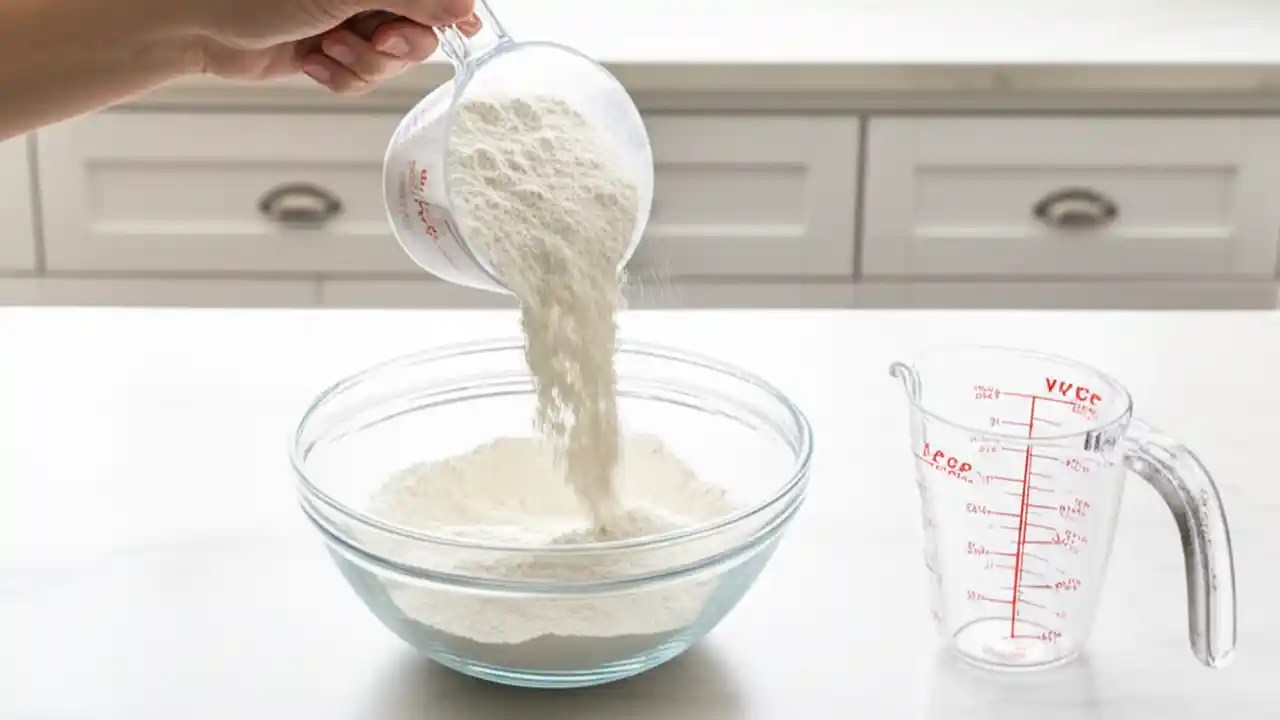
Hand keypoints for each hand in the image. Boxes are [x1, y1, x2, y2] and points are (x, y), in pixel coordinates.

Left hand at [193, 0, 481, 93]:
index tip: (458, 26)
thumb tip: (466, 6)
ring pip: (394, 58)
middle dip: (397, 43)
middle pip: (424, 26)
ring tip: (327, 49)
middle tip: (372, 39)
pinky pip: (364, 77)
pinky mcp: (333, 49)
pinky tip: (312, 61)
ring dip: (363, 63)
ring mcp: (350, 17)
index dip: (450, 10)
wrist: (195, 20)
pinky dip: (342, 76)